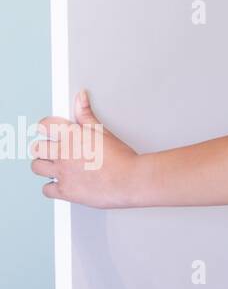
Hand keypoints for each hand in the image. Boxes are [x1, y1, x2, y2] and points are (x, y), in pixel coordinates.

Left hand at [30, 90, 142, 208]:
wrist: (130, 180)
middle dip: (43, 148)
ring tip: (56, 165)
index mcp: (73, 136)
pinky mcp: (65, 191)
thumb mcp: (103, 131)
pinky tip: (62, 182)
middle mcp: (64, 153)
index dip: (45, 127)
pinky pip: (46, 189)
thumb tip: (80, 98)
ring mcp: (62, 173)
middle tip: (53, 150)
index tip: (48, 130)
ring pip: (36, 167)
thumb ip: (86, 114)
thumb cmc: (121, 158)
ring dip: (44, 166)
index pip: (45, 125)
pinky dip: (52, 187)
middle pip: (36, 147)